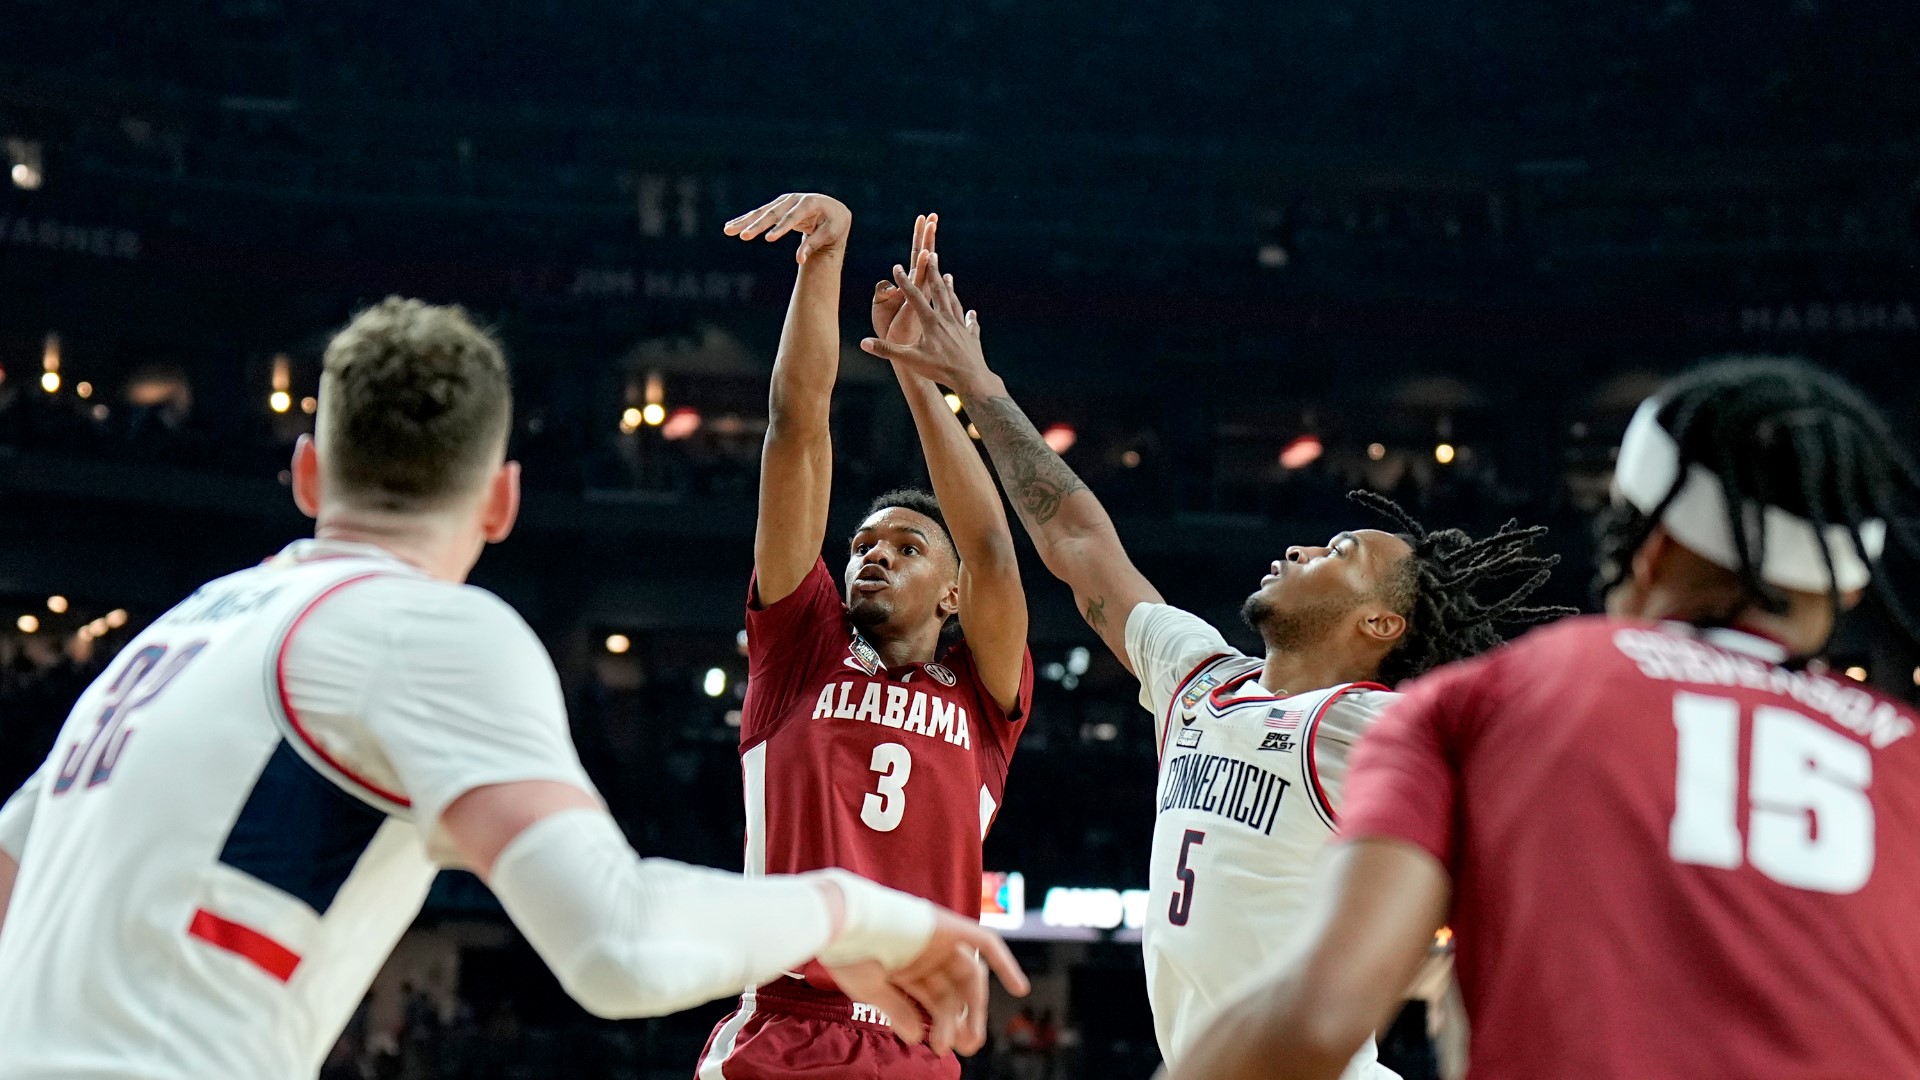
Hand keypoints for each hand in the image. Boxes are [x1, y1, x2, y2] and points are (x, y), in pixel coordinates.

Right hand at [724, 193, 850, 263]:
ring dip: (745, 222)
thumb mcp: (830, 234)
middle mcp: (794, 199)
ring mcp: (784, 202)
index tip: (769, 239)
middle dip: (757, 225)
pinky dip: (746, 220)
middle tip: (743, 236)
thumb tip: (800, 261)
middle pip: (773, 213)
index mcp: (810, 204)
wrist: (832, 209)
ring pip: (762, 212)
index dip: (781, 228)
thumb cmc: (833, 223)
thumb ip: (814, 245)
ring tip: (728, 230)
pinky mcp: (777, 206)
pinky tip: (730, 226)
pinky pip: (759, 214)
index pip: (793, 217)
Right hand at [823, 906, 1029, 1057]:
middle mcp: (924, 952)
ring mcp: (937, 938)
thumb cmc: (845, 952)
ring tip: (971, 1037)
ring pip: (967, 976)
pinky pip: (985, 942)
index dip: (942, 1024)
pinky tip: (1020, 990)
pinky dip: (1004, 963)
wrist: (839, 917)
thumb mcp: (871, 988)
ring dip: (974, 1007)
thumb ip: (897, 1009)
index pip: (933, 998)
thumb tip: (917, 1038)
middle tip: (968, 1047)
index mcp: (904, 966)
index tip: (944, 1049)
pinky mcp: (948, 924)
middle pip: (954, 989)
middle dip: (961, 1019)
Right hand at [860, 254, 992, 394]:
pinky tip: (972, 313)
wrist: (971, 379)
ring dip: (950, 289)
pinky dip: (970, 318)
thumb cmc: (940, 369)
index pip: (914, 297)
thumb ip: (886, 350)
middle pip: (938, 292)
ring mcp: (961, 328)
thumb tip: (863, 342)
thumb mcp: (909, 360)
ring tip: (949, 276)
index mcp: (931, 322)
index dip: (904, 282)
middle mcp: (947, 320)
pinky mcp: (972, 338)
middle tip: (931, 254)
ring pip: (954, 303)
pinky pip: (970, 325)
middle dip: (933, 272)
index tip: (897, 267)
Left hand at [872, 213, 940, 343]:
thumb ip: (883, 293)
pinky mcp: (916, 305)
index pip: (918, 257)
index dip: (921, 238)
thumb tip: (887, 285)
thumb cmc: (891, 331)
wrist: (900, 352)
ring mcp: (919, 294)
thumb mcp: (881, 308)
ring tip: (932, 225)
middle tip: (933, 215)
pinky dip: (924, 267)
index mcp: (913, 284)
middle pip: (924, 255)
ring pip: (925, 264)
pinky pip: (919, 282)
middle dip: (928, 235)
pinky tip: (928, 254)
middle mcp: (919, 286)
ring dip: (927, 243)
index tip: (925, 219)